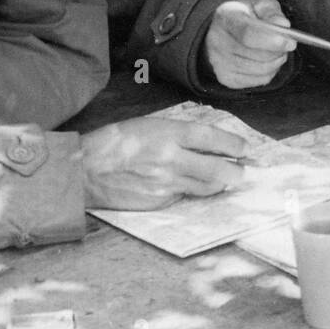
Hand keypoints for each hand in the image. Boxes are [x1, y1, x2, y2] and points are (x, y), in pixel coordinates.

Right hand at [79, 117, 246, 210]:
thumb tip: (206, 143)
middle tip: (242, 170)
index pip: (212, 139)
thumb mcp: (148, 126)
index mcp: (168, 134)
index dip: (234, 145)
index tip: (244, 149)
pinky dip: (191, 191)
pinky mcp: (160, 202)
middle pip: (218, 170)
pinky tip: (189, 186)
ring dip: (219, 184)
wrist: (85, 171)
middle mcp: (171, 159)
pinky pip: (184, 197)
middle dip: (236, 171)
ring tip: (224, 179)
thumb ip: (177, 134)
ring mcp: (166, 184)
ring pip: (206, 188)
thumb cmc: (114, 143)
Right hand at [205, 0, 296, 89]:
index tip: (290, 42)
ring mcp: (220, 63)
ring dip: (277, 61)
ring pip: (262, 70)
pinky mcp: (227, 78)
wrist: (223, 31)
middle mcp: (217, 42)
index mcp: (225, 18)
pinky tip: (267, 60)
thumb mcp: (259, 5)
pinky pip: (261, 80)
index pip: (247, 34)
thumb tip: (283, 25)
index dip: (271, 40)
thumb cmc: (245, 16)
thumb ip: (272, 12)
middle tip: (289, 43)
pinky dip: (271, 71)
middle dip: (279, 51)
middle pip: (257, 55)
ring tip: (277, 50)